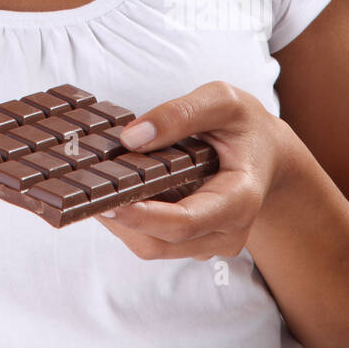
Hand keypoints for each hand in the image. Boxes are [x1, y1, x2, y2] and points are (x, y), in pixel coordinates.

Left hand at [96, 80, 292, 259]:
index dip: (142, 217)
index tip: (104, 203)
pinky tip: (112, 190)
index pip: (185, 222)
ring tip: (91, 185)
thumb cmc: (246, 126)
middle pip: (161, 242)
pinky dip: (129, 219)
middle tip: (80, 189)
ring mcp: (211, 242)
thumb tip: (132, 138)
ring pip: (152, 246)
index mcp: (240, 199)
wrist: (268, 155)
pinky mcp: (194, 242)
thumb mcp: (222, 101)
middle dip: (118, 219)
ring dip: (119, 220)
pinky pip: (154, 239)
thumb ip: (180, 114)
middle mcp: (227, 232)